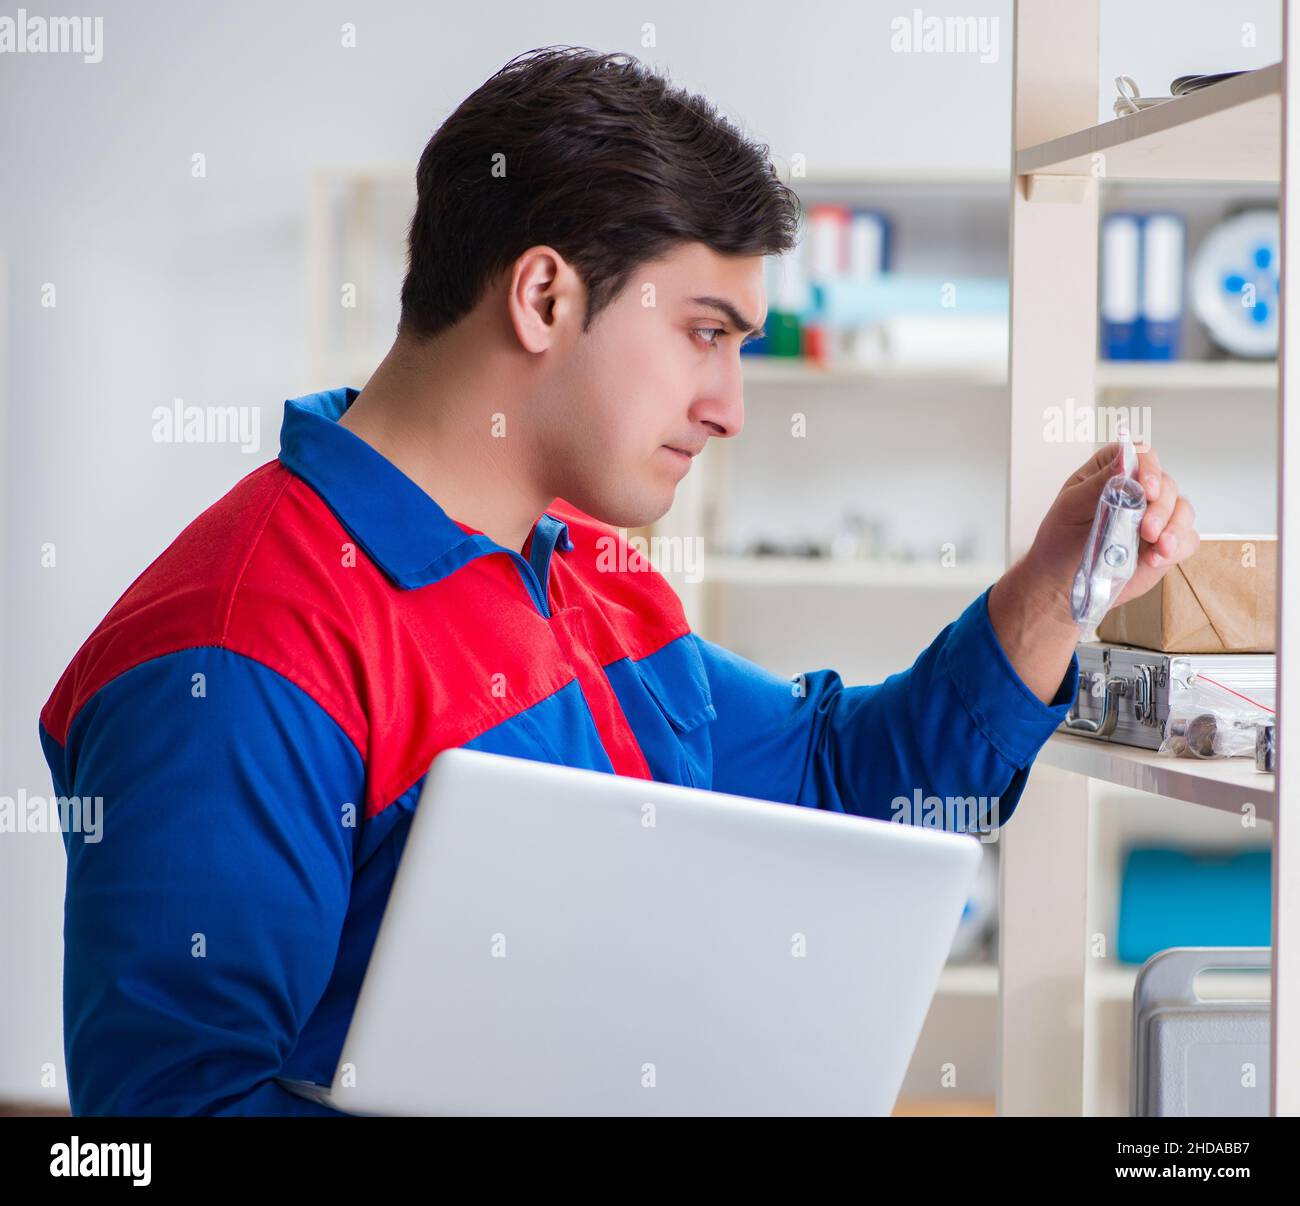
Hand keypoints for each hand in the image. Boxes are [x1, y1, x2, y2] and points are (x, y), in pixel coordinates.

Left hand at [1022, 441, 1201, 620]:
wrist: (1060, 581)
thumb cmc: (1059, 540)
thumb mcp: (1071, 507)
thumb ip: (1099, 483)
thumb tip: (1123, 459)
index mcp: (1112, 473)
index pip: (1141, 456)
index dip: (1149, 469)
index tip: (1147, 490)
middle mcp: (1138, 491)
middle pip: (1166, 485)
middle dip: (1160, 509)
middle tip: (1147, 530)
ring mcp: (1154, 517)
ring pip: (1182, 511)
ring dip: (1174, 529)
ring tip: (1159, 548)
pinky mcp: (1164, 543)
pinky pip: (1186, 540)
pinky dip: (1177, 548)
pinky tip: (1157, 558)